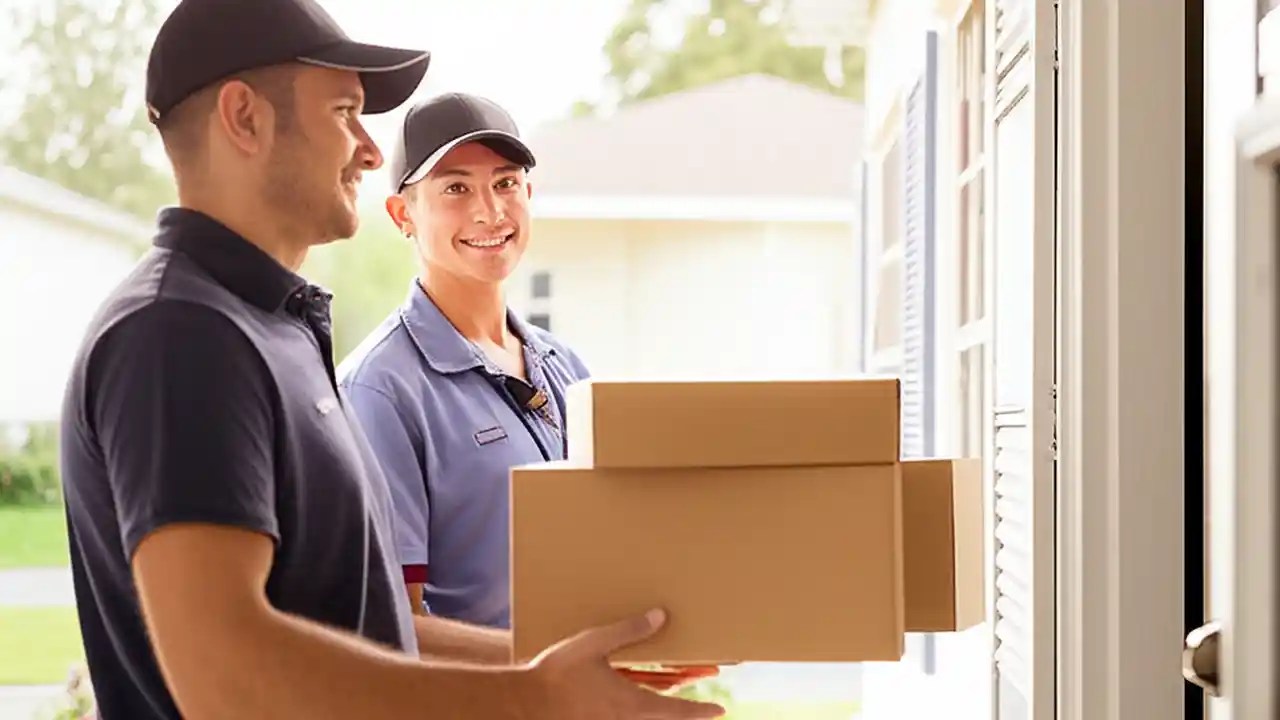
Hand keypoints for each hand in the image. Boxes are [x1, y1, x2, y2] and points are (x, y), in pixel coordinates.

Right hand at [518, 608, 725, 718]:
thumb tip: (661, 616)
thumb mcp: (594, 644)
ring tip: (672, 700)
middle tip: (703, 709)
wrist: (523, 704)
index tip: (719, 712)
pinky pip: (625, 718)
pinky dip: (637, 711)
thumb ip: (628, 631)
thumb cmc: (558, 673)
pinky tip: (632, 699)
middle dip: (685, 714)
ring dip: (662, 712)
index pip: (677, 711)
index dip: (700, 711)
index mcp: (632, 703)